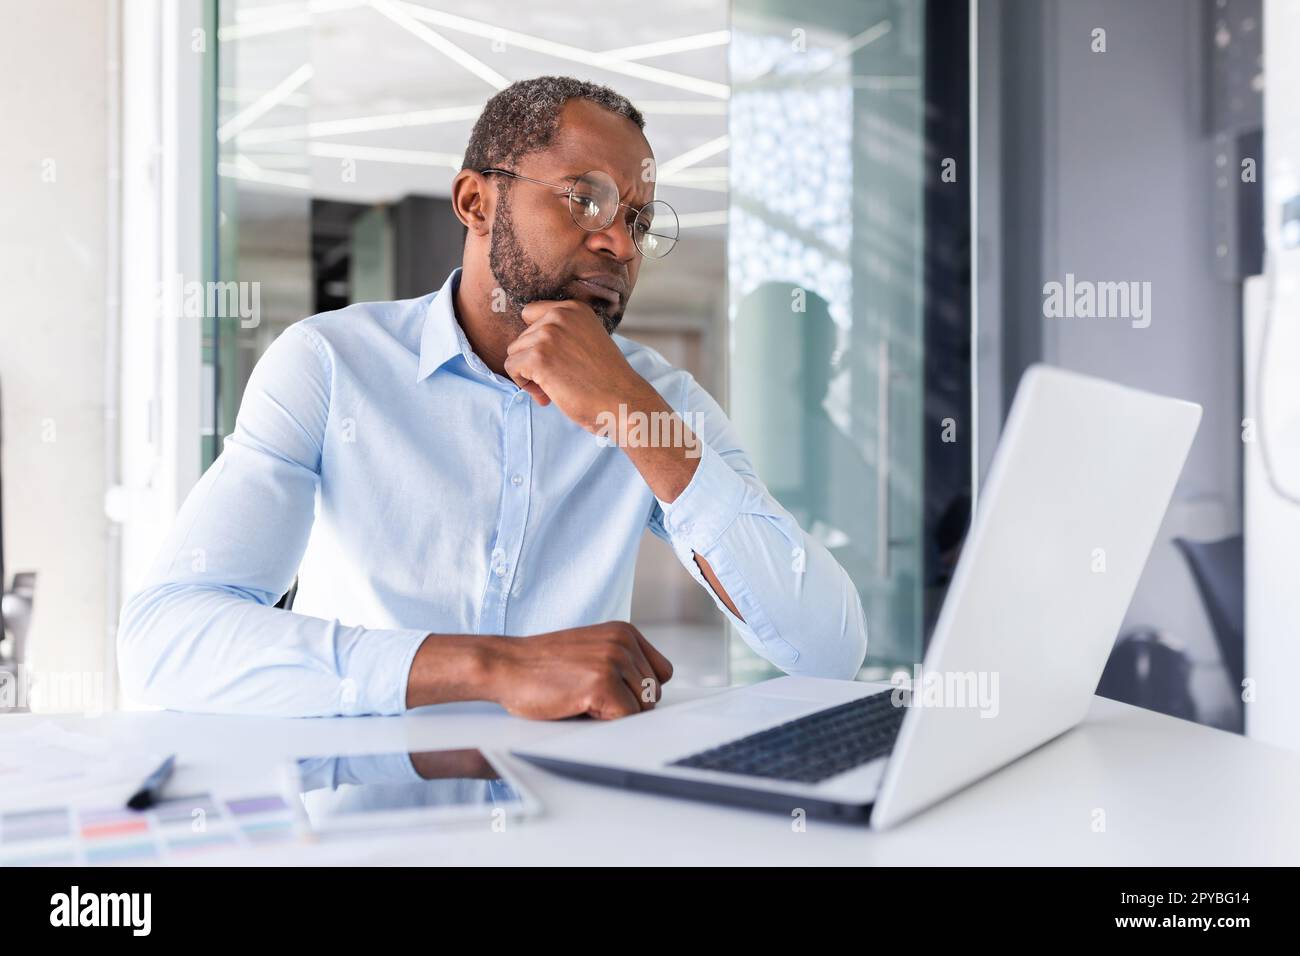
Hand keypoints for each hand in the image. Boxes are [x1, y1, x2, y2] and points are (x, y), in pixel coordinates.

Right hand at [482, 622, 673, 719]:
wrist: (504, 664)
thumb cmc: (541, 666)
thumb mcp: (591, 651)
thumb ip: (622, 663)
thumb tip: (651, 697)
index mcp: (624, 632)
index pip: (662, 673)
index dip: (640, 690)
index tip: (614, 692)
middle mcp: (623, 642)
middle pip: (653, 694)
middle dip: (626, 703)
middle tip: (588, 695)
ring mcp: (614, 661)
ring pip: (642, 708)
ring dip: (613, 712)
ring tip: (581, 698)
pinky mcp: (602, 683)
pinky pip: (625, 718)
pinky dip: (603, 721)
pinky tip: (578, 705)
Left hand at [504, 299, 651, 431]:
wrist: (622, 401)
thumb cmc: (607, 380)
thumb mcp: (588, 341)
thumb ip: (563, 334)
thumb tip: (526, 345)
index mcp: (573, 309)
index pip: (531, 314)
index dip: (536, 340)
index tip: (553, 360)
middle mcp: (560, 315)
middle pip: (521, 337)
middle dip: (534, 362)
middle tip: (557, 381)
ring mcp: (548, 334)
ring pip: (514, 352)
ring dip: (529, 374)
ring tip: (553, 388)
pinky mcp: (538, 357)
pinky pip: (511, 368)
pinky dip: (524, 385)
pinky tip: (546, 394)